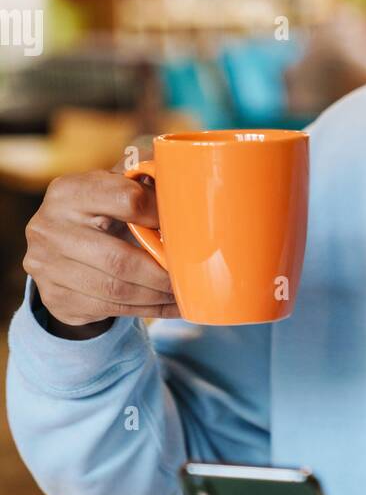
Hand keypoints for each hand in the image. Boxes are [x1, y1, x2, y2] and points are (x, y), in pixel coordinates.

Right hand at [23, 169, 179, 336]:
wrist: (55, 250)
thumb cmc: (96, 213)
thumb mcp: (111, 190)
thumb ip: (142, 185)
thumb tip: (188, 191)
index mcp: (68, 192)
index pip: (125, 199)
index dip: (159, 214)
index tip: (182, 226)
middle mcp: (49, 229)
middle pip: (119, 259)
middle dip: (161, 273)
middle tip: (188, 277)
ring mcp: (47, 267)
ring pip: (116, 290)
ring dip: (157, 296)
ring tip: (183, 294)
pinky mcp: (55, 298)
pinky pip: (110, 309)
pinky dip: (147, 309)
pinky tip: (168, 306)